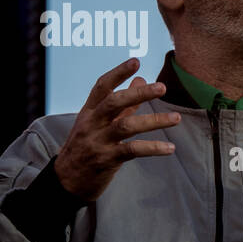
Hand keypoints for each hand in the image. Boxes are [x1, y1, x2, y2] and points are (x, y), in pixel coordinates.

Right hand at [54, 58, 180, 201]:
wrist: (66, 181)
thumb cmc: (86, 147)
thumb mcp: (98, 123)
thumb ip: (123, 104)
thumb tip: (141, 79)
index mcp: (89, 111)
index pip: (102, 86)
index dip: (118, 73)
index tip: (136, 61)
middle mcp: (91, 124)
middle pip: (114, 103)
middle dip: (139, 93)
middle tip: (162, 87)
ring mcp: (98, 141)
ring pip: (126, 126)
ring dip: (154, 120)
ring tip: (176, 118)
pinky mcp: (106, 160)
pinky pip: (132, 151)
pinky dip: (153, 148)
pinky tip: (170, 148)